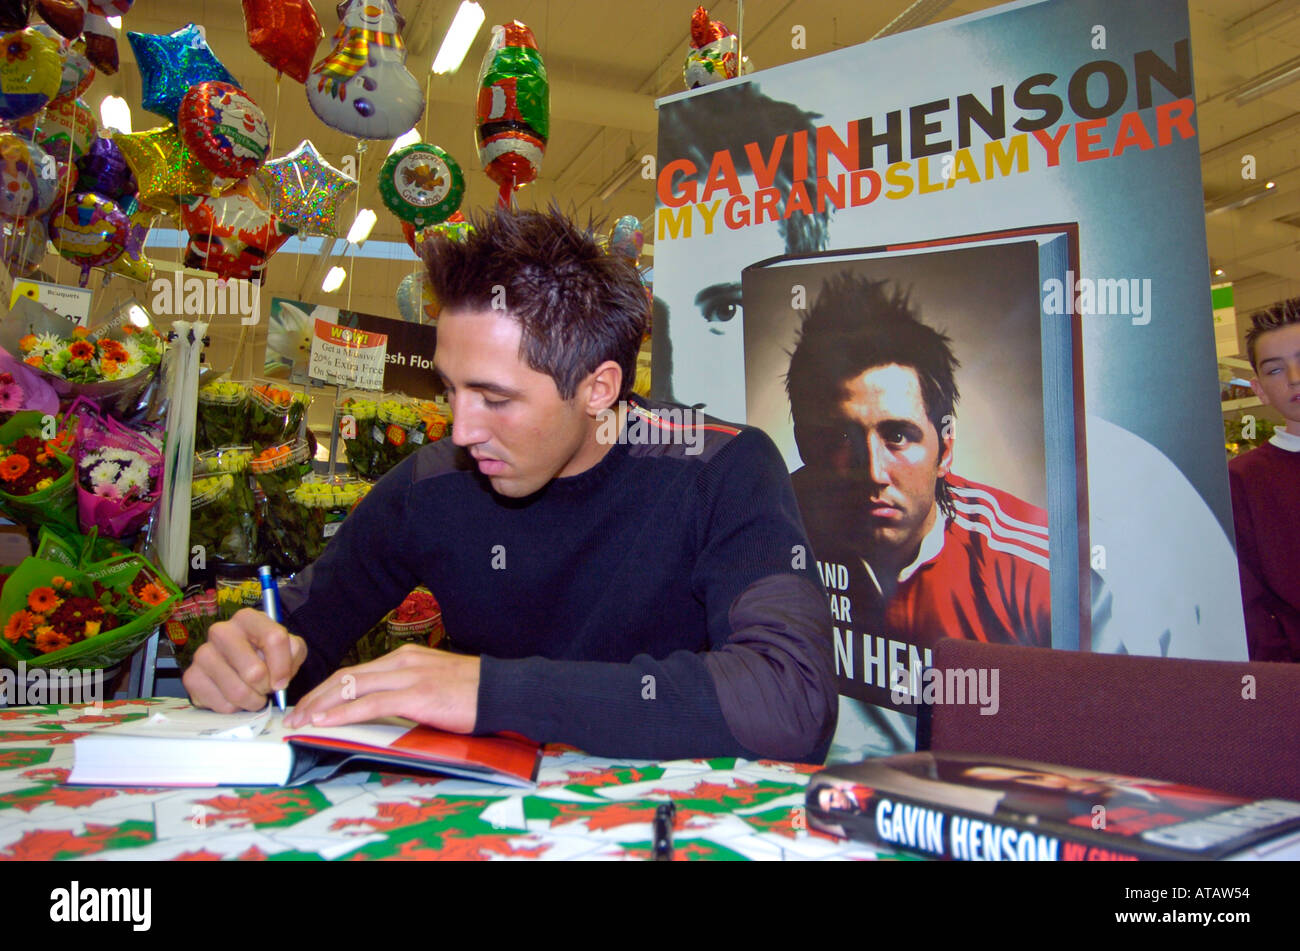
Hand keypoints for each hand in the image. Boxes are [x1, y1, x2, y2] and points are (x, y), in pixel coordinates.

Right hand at [183, 608, 307, 712]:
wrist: (234, 668)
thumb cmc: (264, 655)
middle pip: (254, 672)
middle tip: (265, 687)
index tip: (283, 681)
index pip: (274, 638)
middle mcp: (221, 631)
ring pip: (238, 692)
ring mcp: (203, 653)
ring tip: (253, 694)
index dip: (283, 666)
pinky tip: (234, 697)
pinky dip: (234, 708)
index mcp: (248, 618)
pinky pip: (222, 704)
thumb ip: (294, 653)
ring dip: (252, 701)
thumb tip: (282, 674)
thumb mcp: (288, 648)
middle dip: (265, 687)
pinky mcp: (192, 677)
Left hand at [283, 645, 479, 733]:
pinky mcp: (416, 695)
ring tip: (300, 721)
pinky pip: (369, 703)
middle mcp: (402, 661)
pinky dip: (343, 713)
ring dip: (321, 706)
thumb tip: (383, 711)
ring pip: (351, 687)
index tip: (309, 705)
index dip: (328, 689)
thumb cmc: (472, 693)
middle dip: (316, 697)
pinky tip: (325, 722)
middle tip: (294, 715)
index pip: (356, 672)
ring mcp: (408, 676)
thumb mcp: (433, 684)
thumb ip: (407, 691)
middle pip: (347, 677)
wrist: (502, 691)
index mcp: (405, 658)